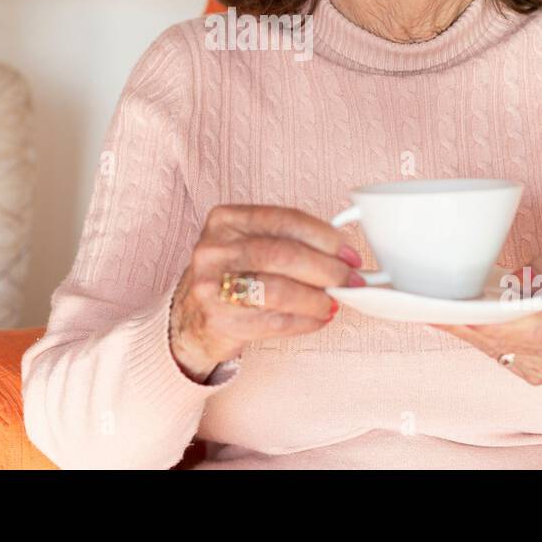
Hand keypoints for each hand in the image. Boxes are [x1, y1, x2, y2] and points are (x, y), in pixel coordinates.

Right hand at [169, 205, 365, 380]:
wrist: (191, 317)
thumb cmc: (233, 274)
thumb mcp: (249, 243)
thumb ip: (289, 241)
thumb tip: (344, 255)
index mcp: (226, 219)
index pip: (285, 219)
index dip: (325, 236)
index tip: (349, 253)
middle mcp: (214, 248)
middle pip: (283, 255)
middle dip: (326, 269)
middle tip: (350, 280)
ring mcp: (212, 286)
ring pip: (279, 291)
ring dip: (316, 299)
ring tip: (333, 302)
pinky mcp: (219, 321)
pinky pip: (274, 322)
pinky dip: (304, 322)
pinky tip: (318, 318)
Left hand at [428, 253, 541, 384]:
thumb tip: (512, 279)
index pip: (520, 324)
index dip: (482, 320)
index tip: (451, 309)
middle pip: (502, 340)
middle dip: (462, 324)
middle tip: (428, 307)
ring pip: (500, 352)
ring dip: (468, 333)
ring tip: (438, 312)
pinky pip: (504, 359)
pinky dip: (484, 342)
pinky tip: (464, 325)